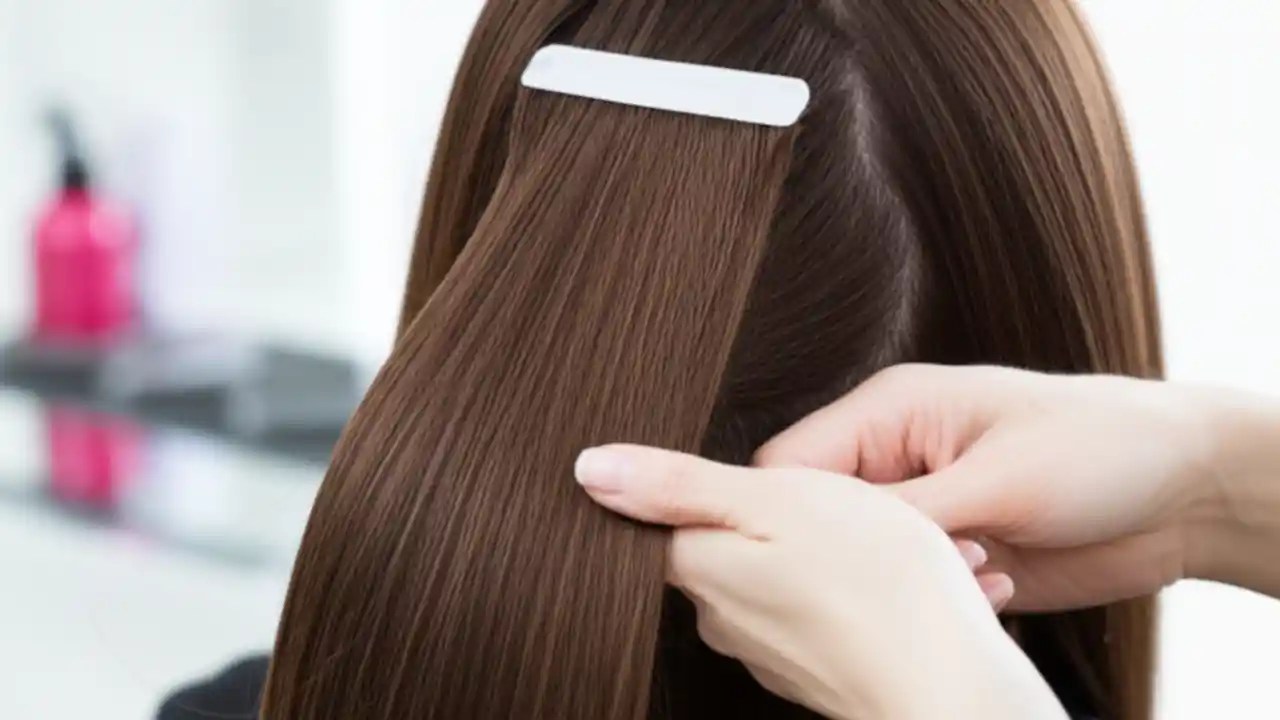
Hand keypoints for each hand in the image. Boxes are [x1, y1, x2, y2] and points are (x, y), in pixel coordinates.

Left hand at [575, 445, 1065, 719]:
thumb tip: (589, 469)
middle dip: (792, 515)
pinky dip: (870, 590)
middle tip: (858, 505)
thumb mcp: (774, 500)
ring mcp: (773, 650)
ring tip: (903, 543)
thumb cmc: (876, 583)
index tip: (772, 478)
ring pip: (792, 574)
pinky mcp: (820, 669)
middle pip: (735, 540)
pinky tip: (919, 581)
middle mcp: (724, 620)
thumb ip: (678, 484)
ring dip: (843, 552)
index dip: (717, 483)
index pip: (671, 513)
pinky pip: (833, 611)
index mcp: (701, 569)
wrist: (954, 686)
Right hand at [756, 364, 1221, 611]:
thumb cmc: (1099, 447)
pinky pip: (914, 588)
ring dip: (910, 579)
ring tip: (974, 568)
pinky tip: (997, 585)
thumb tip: (826, 536)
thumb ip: (903, 508)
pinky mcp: (955, 553)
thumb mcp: (995, 475)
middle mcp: (895, 458)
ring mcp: (925, 510)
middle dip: (856, 553)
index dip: (788, 511)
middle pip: (820, 517)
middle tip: (915, 565)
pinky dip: (946, 598)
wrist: (1188, 492)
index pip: (790, 462)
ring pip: (864, 561)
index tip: (813, 551)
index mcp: (889, 412)